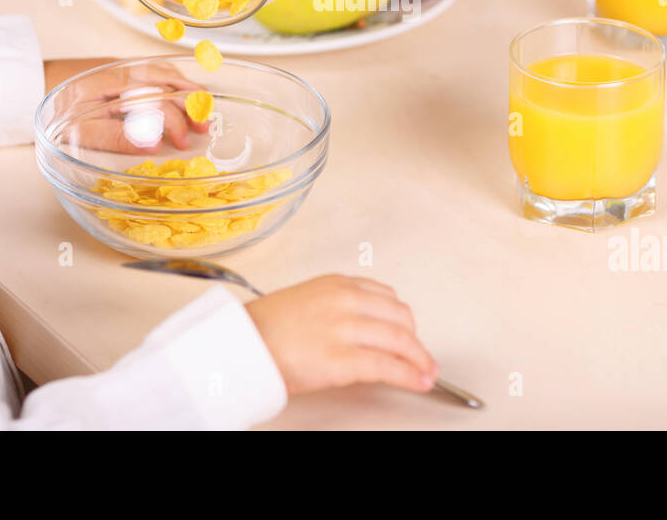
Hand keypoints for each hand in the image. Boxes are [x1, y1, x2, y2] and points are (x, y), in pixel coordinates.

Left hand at [44, 58, 209, 152]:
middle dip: (189, 106)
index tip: (181, 144)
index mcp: (111, 85)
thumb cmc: (60, 114)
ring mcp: (126, 67)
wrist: (38, 85)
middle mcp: (123, 71)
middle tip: (204, 128)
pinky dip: (179, 81)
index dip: (172, 122)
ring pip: (167, 73)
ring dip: (189, 92)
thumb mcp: (81, 134)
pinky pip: (160, 69)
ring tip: (204, 110)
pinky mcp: (127, 68)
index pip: (153, 100)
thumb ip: (115, 138)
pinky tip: (188, 91)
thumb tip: (152, 146)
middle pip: (166, 84)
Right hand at [245, 275, 438, 395]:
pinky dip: (410, 375)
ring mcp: (345, 329)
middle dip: (415, 339)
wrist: (240, 345)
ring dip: (419, 358)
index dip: (402, 319)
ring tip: (426, 372)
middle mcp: (345, 301)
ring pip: (400, 340)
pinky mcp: (342, 360)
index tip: (408, 332)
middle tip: (420, 355)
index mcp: (337, 284)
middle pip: (400, 317)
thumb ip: (338, 306)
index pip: (386, 297)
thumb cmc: (264, 328)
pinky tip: (419, 382)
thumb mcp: (306, 301)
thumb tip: (365, 327)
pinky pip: (388, 367)